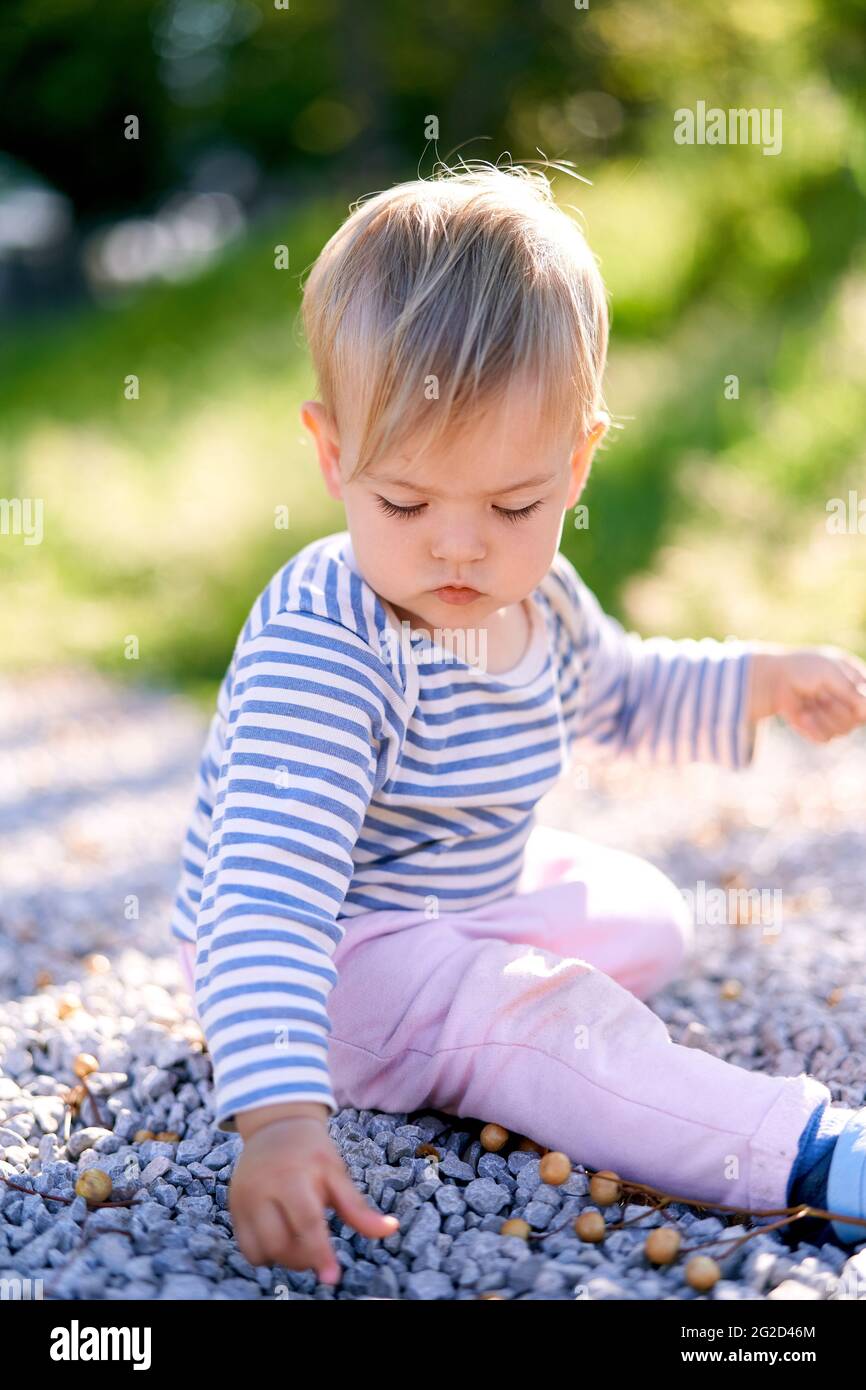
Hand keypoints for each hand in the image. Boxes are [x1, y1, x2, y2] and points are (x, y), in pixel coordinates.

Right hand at [230, 1106, 399, 1283]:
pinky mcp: (233, 1208)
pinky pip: (247, 1248)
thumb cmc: (312, 1151)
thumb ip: (358, 1208)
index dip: (320, 1253)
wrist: (275, 1126)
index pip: (306, 1223)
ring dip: (284, 1258)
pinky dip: (266, 1253)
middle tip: (318, 1247)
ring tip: (299, 1238)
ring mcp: (242, 1199)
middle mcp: (261, 1188)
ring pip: (261, 1251)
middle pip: (281, 1244)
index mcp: (291, 1176)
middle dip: (303, 1257)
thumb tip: (390, 1229)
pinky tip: (282, 1237)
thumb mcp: (337, 1172)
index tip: (332, 1277)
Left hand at [749, 644, 865, 741]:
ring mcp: (837, 718)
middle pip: (858, 719)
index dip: (860, 706)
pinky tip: (802, 714)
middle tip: (819, 693)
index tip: (852, 704)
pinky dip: (812, 727)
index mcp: (859, 683)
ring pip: (843, 730)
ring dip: (823, 716)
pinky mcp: (822, 730)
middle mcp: (852, 702)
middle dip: (836, 707)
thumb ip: (850, 690)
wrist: (774, 680)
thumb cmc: (803, 669)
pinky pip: (826, 738)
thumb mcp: (829, 672)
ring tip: (809, 701)